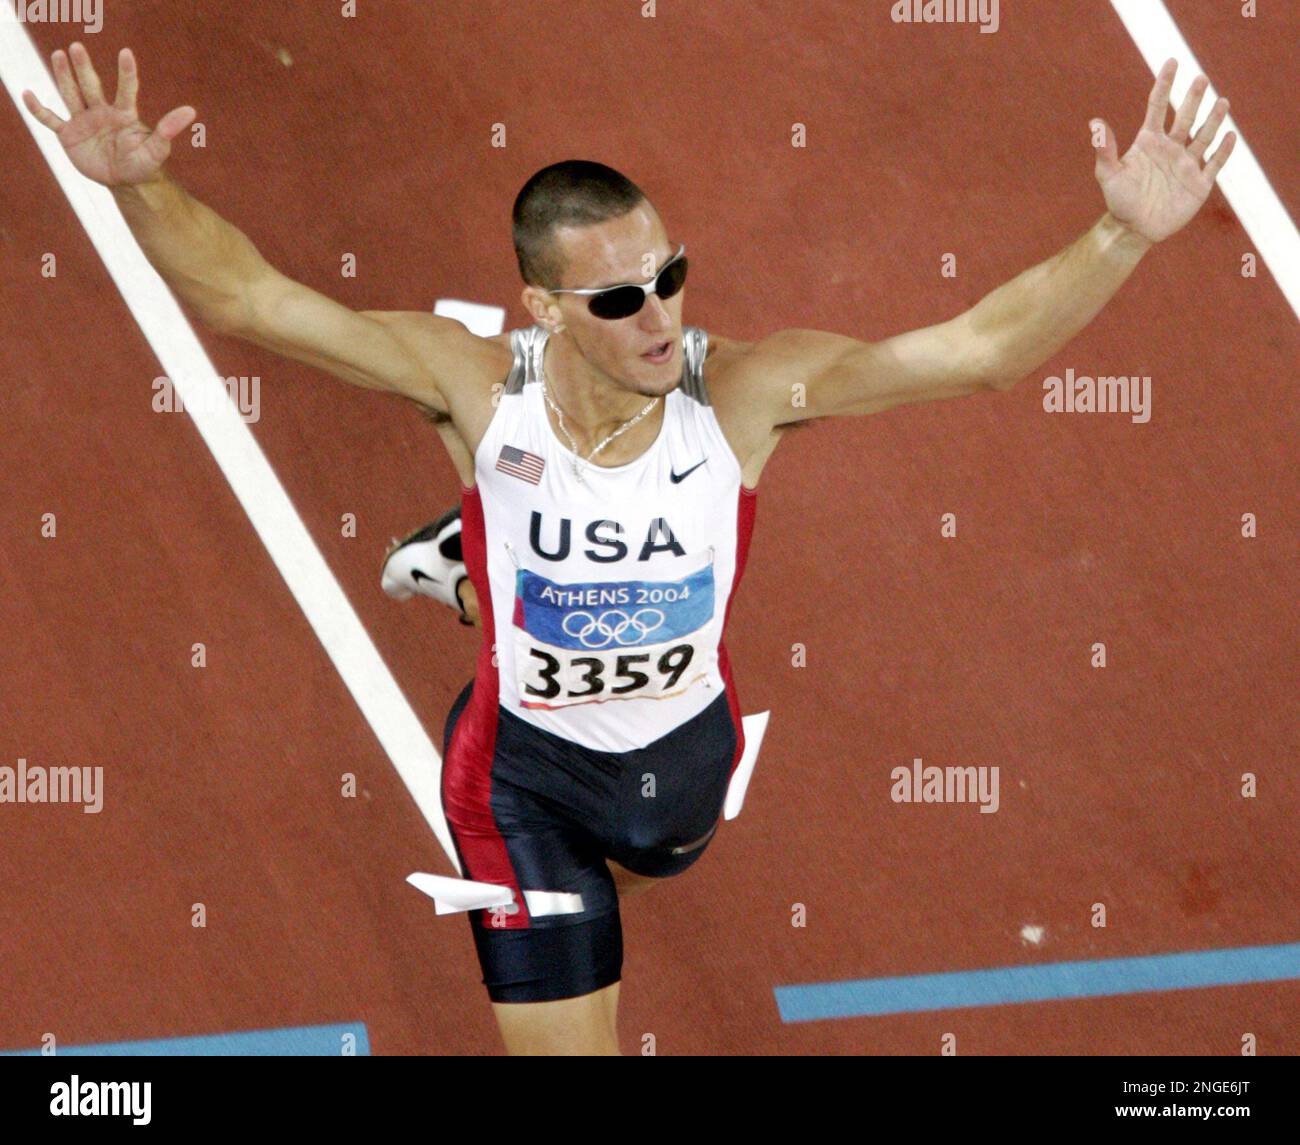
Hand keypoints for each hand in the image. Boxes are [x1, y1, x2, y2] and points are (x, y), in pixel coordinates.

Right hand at [21, 43, 195, 186]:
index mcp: (124, 114)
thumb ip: (168, 130)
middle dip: (84, 67)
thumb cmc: (144, 164)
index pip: (126, 89)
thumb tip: (191, 111)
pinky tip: (27, 94)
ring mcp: (84, 121)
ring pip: (71, 94)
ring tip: (58, 54)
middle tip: (76, 47)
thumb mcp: (157, 150)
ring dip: (63, 76)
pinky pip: (50, 120)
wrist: (128, 182)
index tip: (127, 53)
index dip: (126, 72)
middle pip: (91, 85)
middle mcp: (102, 112)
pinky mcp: (69, 135)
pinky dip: (38, 109)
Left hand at [1091, 58, 1236, 243]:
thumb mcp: (1108, 175)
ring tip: (1222, 102)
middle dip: (1193, 97)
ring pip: (1204, 135)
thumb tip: (1094, 124)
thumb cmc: (1119, 201)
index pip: (1158, 106)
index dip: (1165, 84)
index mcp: (1149, 141)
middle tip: (1200, 78)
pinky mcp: (1199, 182)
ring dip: (1213, 119)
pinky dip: (1223, 150)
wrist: (1134, 230)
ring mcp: (1187, 164)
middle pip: (1185, 116)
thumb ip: (1105, 151)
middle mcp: (1171, 148)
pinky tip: (1230, 137)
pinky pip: (1215, 163)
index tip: (1171, 61)